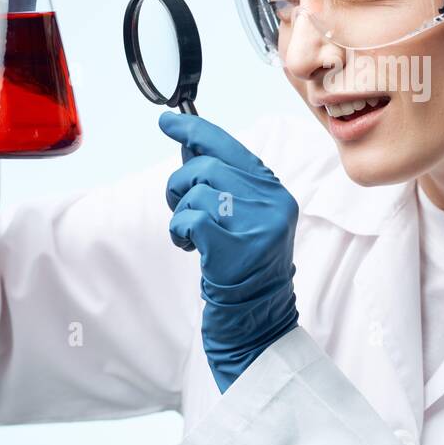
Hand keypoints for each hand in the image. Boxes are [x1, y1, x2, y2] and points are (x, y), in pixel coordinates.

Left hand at [159, 112, 300, 392]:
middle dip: (182, 183)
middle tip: (181, 207)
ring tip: (190, 235)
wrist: (258, 324)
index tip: (168, 121)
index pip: (232, 147)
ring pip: (197, 189)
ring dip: (180, 212)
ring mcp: (256, 224)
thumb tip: (190, 146)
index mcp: (276, 193)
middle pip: (208, 165)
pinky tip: (189, 245)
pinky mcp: (235, 247)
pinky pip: (191, 217)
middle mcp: (272, 203)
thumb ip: (225, 184)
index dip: (196, 131)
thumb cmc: (245, 272)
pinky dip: (180, 229)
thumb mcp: (244, 221)